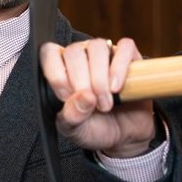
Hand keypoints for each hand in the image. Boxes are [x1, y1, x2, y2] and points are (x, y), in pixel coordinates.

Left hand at [39, 37, 155, 157]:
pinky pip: (125, 47)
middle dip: (82, 81)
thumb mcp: (77, 130)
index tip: (67, 96)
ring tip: (106, 102)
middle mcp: (83, 58)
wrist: (126, 135)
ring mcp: (107, 55)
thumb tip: (84, 96)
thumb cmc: (96, 128)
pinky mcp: (131, 58)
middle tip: (92, 104)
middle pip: (74, 51)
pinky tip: (117, 87)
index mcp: (62, 71)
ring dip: (101, 77)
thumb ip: (72, 116)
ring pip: (98, 46)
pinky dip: (120, 67)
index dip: (56, 73)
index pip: (50, 53)